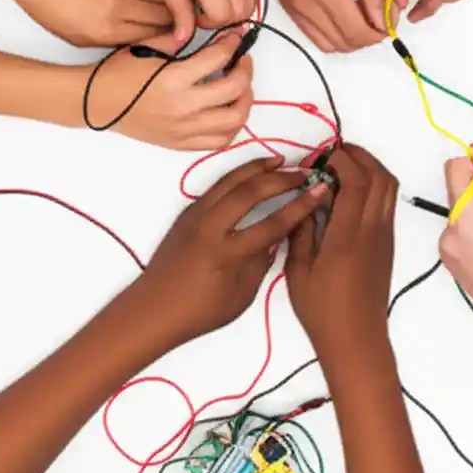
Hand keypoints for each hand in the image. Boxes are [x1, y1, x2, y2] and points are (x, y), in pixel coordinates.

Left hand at [0, 0, 171, 47]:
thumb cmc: (46, 2)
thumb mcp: (75, 36)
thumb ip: (110, 42)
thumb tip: (139, 43)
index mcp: (105, 30)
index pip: (152, 38)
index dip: (169, 39)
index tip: (177, 38)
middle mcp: (117, 6)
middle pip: (164, 17)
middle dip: (177, 21)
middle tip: (186, 21)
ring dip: (174, 0)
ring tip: (182, 4)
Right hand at [84, 31, 254, 149]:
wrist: (96, 103)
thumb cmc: (119, 73)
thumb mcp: (148, 46)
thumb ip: (182, 39)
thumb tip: (215, 36)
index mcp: (174, 79)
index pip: (219, 58)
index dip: (233, 44)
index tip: (236, 38)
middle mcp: (183, 107)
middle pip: (235, 89)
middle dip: (245, 70)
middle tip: (241, 60)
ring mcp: (184, 129)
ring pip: (235, 119)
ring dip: (245, 100)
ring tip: (240, 87)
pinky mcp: (182, 143)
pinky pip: (220, 140)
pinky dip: (232, 126)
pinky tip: (229, 111)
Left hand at [137, 156, 329, 343]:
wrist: (152, 309)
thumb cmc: (200, 311)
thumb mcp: (241, 294)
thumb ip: (262, 261)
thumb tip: (277, 235)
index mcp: (227, 253)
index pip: (273, 223)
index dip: (301, 206)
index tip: (320, 191)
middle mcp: (210, 227)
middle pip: (251, 191)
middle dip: (281, 179)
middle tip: (304, 174)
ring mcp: (195, 216)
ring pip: (230, 181)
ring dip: (257, 169)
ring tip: (280, 161)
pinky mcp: (187, 213)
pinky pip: (216, 187)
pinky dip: (237, 176)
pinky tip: (251, 174)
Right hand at [263, 0, 386, 52]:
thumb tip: (385, 20)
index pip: (358, 33)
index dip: (379, 34)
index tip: (390, 24)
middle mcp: (307, 5)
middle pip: (345, 43)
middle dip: (367, 38)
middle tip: (379, 21)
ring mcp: (294, 8)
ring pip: (329, 45)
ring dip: (350, 39)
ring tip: (362, 18)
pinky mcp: (288, 7)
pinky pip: (313, 35)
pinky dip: (332, 34)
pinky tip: (343, 15)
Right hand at [285, 144, 397, 356]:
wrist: (357, 339)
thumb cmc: (322, 310)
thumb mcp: (299, 271)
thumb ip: (301, 231)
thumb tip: (305, 200)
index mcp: (349, 236)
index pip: (357, 182)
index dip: (342, 160)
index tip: (319, 158)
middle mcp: (373, 231)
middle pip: (380, 176)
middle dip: (358, 156)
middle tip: (332, 155)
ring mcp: (384, 236)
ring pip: (389, 188)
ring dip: (370, 168)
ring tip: (341, 169)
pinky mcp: (387, 244)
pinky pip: (387, 203)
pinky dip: (373, 186)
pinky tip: (349, 194)